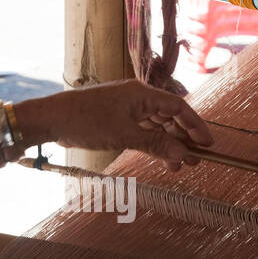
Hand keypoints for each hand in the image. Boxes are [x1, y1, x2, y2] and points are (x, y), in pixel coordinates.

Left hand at [31, 79, 212, 168]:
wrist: (50, 119)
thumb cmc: (85, 121)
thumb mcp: (124, 135)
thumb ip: (155, 144)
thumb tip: (182, 155)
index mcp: (142, 93)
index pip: (178, 107)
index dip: (195, 125)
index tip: (207, 145)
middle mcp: (137, 97)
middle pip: (169, 116)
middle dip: (183, 138)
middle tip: (194, 161)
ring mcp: (126, 107)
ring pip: (156, 124)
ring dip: (168, 143)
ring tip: (177, 165)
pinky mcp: (115, 117)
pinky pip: (142, 129)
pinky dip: (152, 142)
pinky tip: (158, 157)